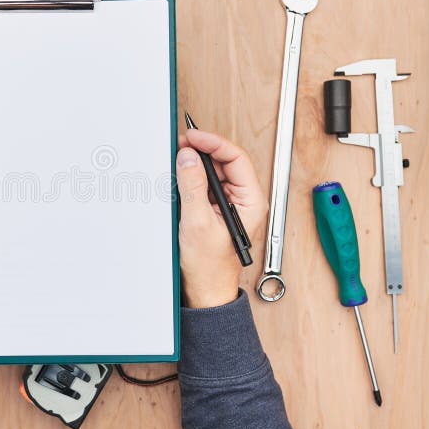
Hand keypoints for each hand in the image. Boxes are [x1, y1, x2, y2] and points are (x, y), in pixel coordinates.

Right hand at [176, 129, 266, 307]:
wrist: (204, 290)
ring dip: (195, 163)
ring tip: (178, 158)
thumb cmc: (210, 267)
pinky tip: (178, 176)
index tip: (193, 137)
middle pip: (224, 161)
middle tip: (181, 145)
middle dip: (202, 150)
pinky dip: (190, 177)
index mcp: (250, 201)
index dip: (213, 143)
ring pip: (213, 171)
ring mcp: (228, 203)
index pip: (236, 158)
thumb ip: (193, 186)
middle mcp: (243, 199)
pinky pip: (203, 184)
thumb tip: (189, 157)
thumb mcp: (198, 223)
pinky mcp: (213, 208)